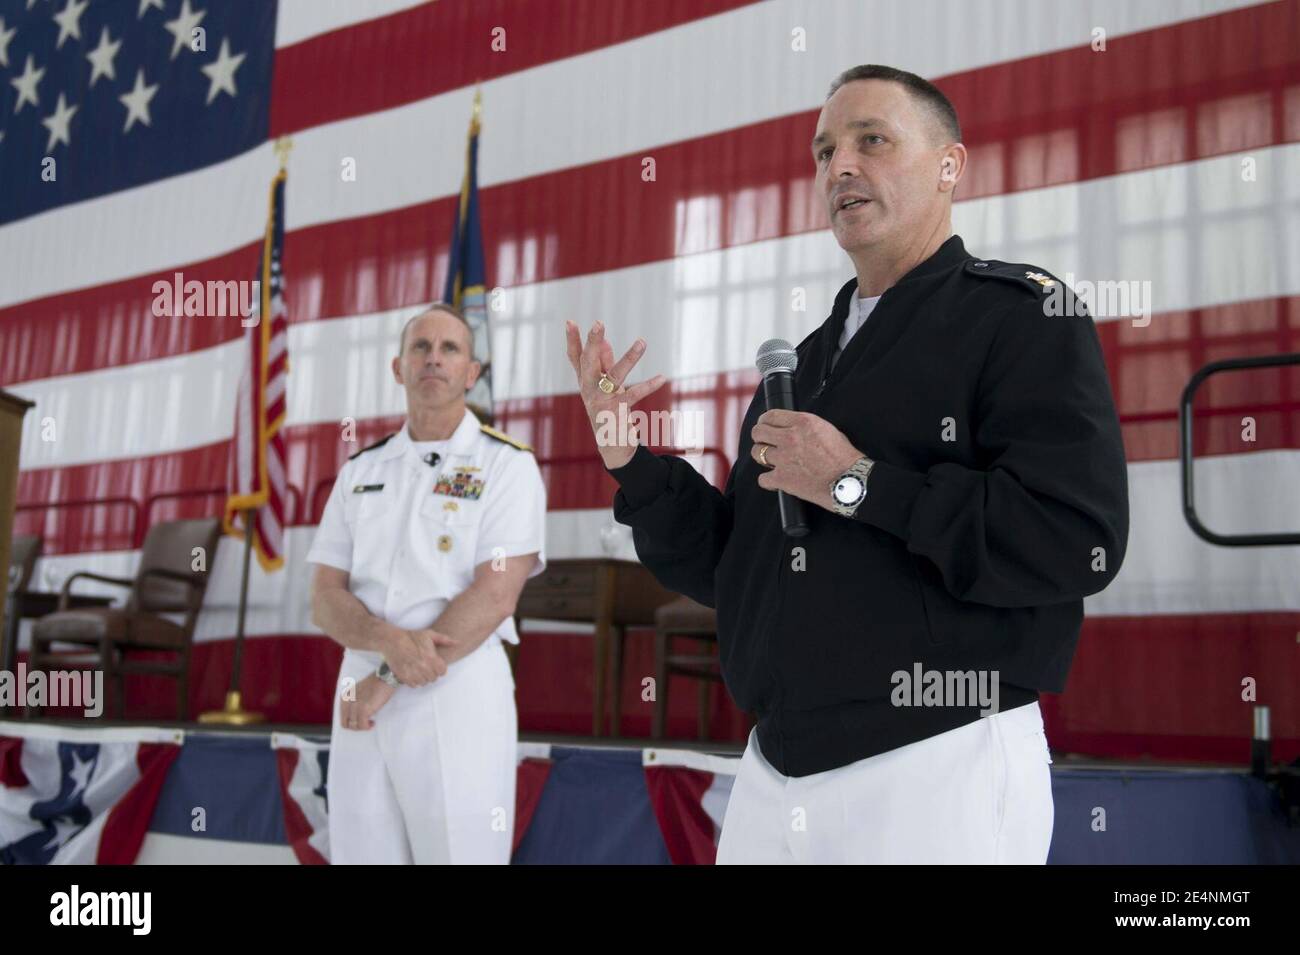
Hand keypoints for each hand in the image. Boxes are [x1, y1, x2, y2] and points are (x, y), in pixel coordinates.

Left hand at [340, 674, 395, 730]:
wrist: (385, 678)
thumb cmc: (376, 683)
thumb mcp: (358, 691)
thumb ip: (354, 701)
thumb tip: (355, 714)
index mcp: (344, 697)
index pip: (343, 716)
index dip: (352, 721)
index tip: (361, 719)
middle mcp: (346, 702)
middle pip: (345, 723)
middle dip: (355, 726)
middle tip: (365, 723)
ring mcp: (354, 706)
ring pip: (353, 726)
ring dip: (362, 727)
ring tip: (370, 722)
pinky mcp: (363, 710)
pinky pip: (362, 725)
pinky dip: (367, 727)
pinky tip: (373, 723)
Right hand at [385, 628, 455, 686]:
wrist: (393, 641)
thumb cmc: (412, 637)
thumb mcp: (429, 635)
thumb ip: (445, 640)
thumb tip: (458, 643)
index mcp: (431, 658)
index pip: (442, 672)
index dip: (440, 668)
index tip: (435, 663)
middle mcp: (423, 667)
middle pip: (434, 678)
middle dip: (432, 672)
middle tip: (426, 665)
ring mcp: (413, 673)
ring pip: (425, 682)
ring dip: (424, 677)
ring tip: (419, 669)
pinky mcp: (404, 677)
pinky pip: (415, 685)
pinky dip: (415, 681)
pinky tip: (413, 672)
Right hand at [564, 320, 667, 468]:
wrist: (611, 445)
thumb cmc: (609, 410)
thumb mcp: (605, 385)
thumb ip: (605, 364)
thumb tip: (606, 342)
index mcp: (585, 381)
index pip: (576, 358)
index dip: (572, 340)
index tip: (570, 321)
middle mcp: (589, 390)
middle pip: (588, 362)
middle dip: (593, 342)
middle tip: (598, 323)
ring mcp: (601, 400)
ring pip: (615, 375)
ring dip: (630, 358)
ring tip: (643, 342)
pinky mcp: (616, 411)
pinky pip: (635, 394)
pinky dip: (649, 385)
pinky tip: (662, 378)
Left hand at [750, 410, 862, 511]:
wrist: (849, 480)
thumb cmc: (843, 457)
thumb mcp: (827, 429)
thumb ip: (805, 426)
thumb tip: (792, 428)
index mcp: (802, 422)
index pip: (771, 415)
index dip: (764, 421)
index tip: (764, 425)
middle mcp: (790, 438)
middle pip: (758, 432)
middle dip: (760, 437)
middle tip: (764, 442)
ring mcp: (784, 459)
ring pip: (757, 453)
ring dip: (763, 457)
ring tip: (771, 461)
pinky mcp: (782, 479)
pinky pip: (763, 479)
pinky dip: (768, 481)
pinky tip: (775, 480)